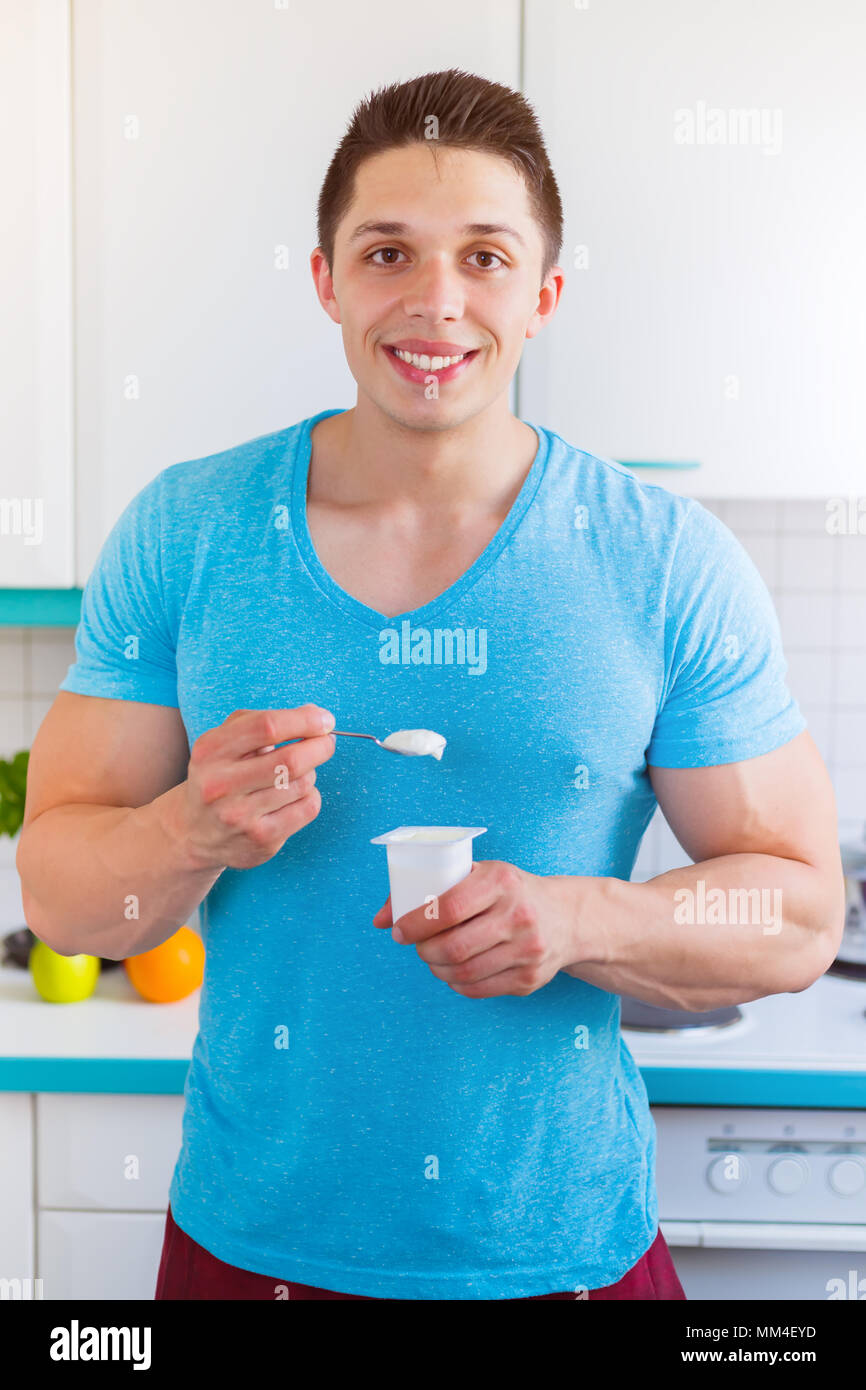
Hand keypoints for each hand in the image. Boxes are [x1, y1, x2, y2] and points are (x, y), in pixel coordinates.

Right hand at [178, 704, 336, 870]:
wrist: (194, 832)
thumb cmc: (219, 776)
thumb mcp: (223, 742)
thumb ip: (261, 721)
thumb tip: (314, 714)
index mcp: (211, 751)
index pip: (267, 726)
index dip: (304, 720)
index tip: (324, 720)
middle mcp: (221, 784)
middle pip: (290, 759)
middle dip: (320, 746)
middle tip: (327, 742)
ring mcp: (241, 816)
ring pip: (303, 783)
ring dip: (310, 772)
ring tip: (295, 773)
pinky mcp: (261, 840)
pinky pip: (307, 808)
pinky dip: (310, 795)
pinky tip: (295, 795)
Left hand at [372, 860, 580, 997]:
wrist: (566, 918)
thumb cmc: (509, 892)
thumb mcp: (478, 875)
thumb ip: (428, 889)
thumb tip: (379, 919)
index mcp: (501, 882)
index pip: (449, 908)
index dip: (416, 924)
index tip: (399, 930)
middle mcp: (518, 916)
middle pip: (453, 947)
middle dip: (423, 951)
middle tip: (417, 946)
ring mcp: (527, 951)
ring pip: (463, 973)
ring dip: (436, 969)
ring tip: (433, 957)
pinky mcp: (529, 979)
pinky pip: (478, 990)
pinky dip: (456, 984)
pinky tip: (454, 971)